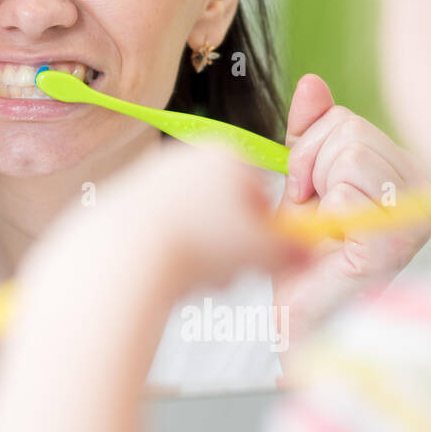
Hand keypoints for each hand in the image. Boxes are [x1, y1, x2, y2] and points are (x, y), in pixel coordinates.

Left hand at [23, 142, 307, 305]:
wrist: (125, 252)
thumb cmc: (198, 243)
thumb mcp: (264, 252)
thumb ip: (294, 252)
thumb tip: (307, 256)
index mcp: (224, 153)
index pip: (259, 190)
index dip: (264, 228)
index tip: (259, 255)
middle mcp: (185, 157)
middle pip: (224, 208)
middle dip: (230, 246)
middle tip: (227, 272)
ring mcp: (150, 176)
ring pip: (193, 226)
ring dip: (201, 256)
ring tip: (194, 278)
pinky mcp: (123, 202)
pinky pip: (160, 235)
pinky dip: (168, 256)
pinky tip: (165, 274)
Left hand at [274, 74, 430, 344]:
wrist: (298, 318)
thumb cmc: (305, 254)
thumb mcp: (303, 180)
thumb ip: (310, 131)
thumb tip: (311, 82)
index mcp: (402, 170)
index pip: (344, 121)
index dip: (309, 152)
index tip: (306, 191)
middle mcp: (421, 187)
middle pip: (347, 129)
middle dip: (309, 168)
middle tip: (311, 212)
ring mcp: (415, 212)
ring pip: (348, 150)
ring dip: (315, 188)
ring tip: (321, 226)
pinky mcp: (398, 235)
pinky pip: (348, 184)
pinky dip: (324, 208)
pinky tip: (330, 238)